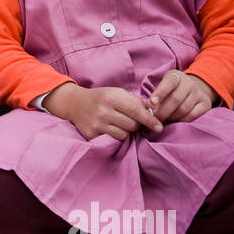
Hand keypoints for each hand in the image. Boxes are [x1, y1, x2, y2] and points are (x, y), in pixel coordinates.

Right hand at [42, 81, 163, 140]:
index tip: (159, 127)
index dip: (150, 120)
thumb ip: (135, 101)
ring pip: (124, 135)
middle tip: (129, 119)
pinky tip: (109, 129)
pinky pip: (113, 141)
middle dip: (135, 124)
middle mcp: (103, 111)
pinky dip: (115, 136)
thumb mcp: (117, 93)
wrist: (75, 103)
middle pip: (132, 125)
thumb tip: (154, 112)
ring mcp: (96, 124)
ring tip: (118, 123)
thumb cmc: (101, 97)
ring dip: (125, 131)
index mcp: (111, 97)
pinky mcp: (91, 135)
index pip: (136, 110)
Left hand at [146, 70, 217, 123]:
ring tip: (162, 121)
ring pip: (183, 109)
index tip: (151, 104)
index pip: (169, 83)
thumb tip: (146, 109)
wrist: (195, 88)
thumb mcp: (164, 86)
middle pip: (175, 99)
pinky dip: (181, 121)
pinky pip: (192, 116)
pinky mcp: (206, 104)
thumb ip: (156, 94)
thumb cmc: (172, 90)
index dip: (160, 93)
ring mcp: (199, 93)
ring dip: (171, 117)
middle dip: (162, 111)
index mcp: (176, 76)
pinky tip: (174, 121)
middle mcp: (189, 83)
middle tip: (153, 119)